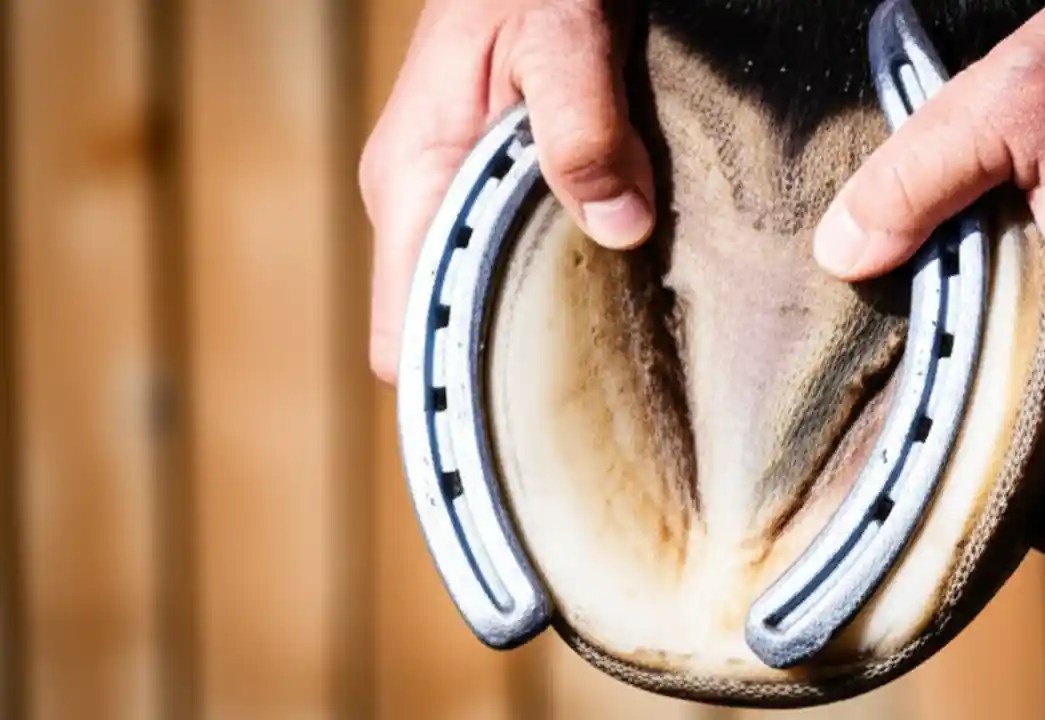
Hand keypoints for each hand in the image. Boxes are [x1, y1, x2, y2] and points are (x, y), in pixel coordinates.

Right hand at [360, 0, 654, 382]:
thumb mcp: (562, 34)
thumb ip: (582, 127)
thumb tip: (618, 227)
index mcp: (412, 180)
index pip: (401, 336)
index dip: (452, 387)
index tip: (527, 412)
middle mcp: (417, 200)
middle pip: (438, 330)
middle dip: (503, 363)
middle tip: (593, 383)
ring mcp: (446, 193)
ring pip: (472, 296)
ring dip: (531, 317)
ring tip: (610, 337)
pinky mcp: (481, 182)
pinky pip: (499, 256)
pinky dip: (545, 275)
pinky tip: (609, 277)